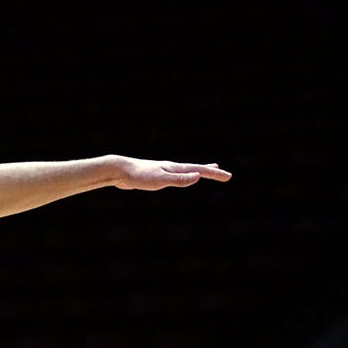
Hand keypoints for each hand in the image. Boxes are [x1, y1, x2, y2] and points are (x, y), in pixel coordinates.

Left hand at [112, 157, 231, 189]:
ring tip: (205, 172)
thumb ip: (179, 180)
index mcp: (175, 168)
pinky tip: (181, 178)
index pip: (200, 171)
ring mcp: (164, 170)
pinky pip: (175, 177)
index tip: (228, 176)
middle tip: (222, 172)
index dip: (215, 175)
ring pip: (185, 172)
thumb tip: (198, 177)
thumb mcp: (161, 180)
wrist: (120, 171)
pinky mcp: (156, 176)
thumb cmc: (139, 176)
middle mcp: (172, 167)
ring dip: (197, 172)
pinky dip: (184, 177)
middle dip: (210, 172)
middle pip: (195, 169)